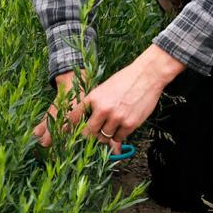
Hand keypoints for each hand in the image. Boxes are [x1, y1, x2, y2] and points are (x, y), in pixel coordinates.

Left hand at [32, 46, 184, 152]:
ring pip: (103, 138)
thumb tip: (87, 122)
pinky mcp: (130, 124)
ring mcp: (116, 118)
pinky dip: (118, 136)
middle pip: (88, 133)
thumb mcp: (105, 88)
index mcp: (93, 98)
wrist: (148, 74)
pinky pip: (118, 138)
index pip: (73, 118)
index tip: (64, 136)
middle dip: (88, 136)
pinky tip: (121, 127)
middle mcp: (102, 109)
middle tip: (91, 136)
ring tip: (110, 128)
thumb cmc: (125, 80)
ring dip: (105, 136)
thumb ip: (95, 105)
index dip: (67, 129)